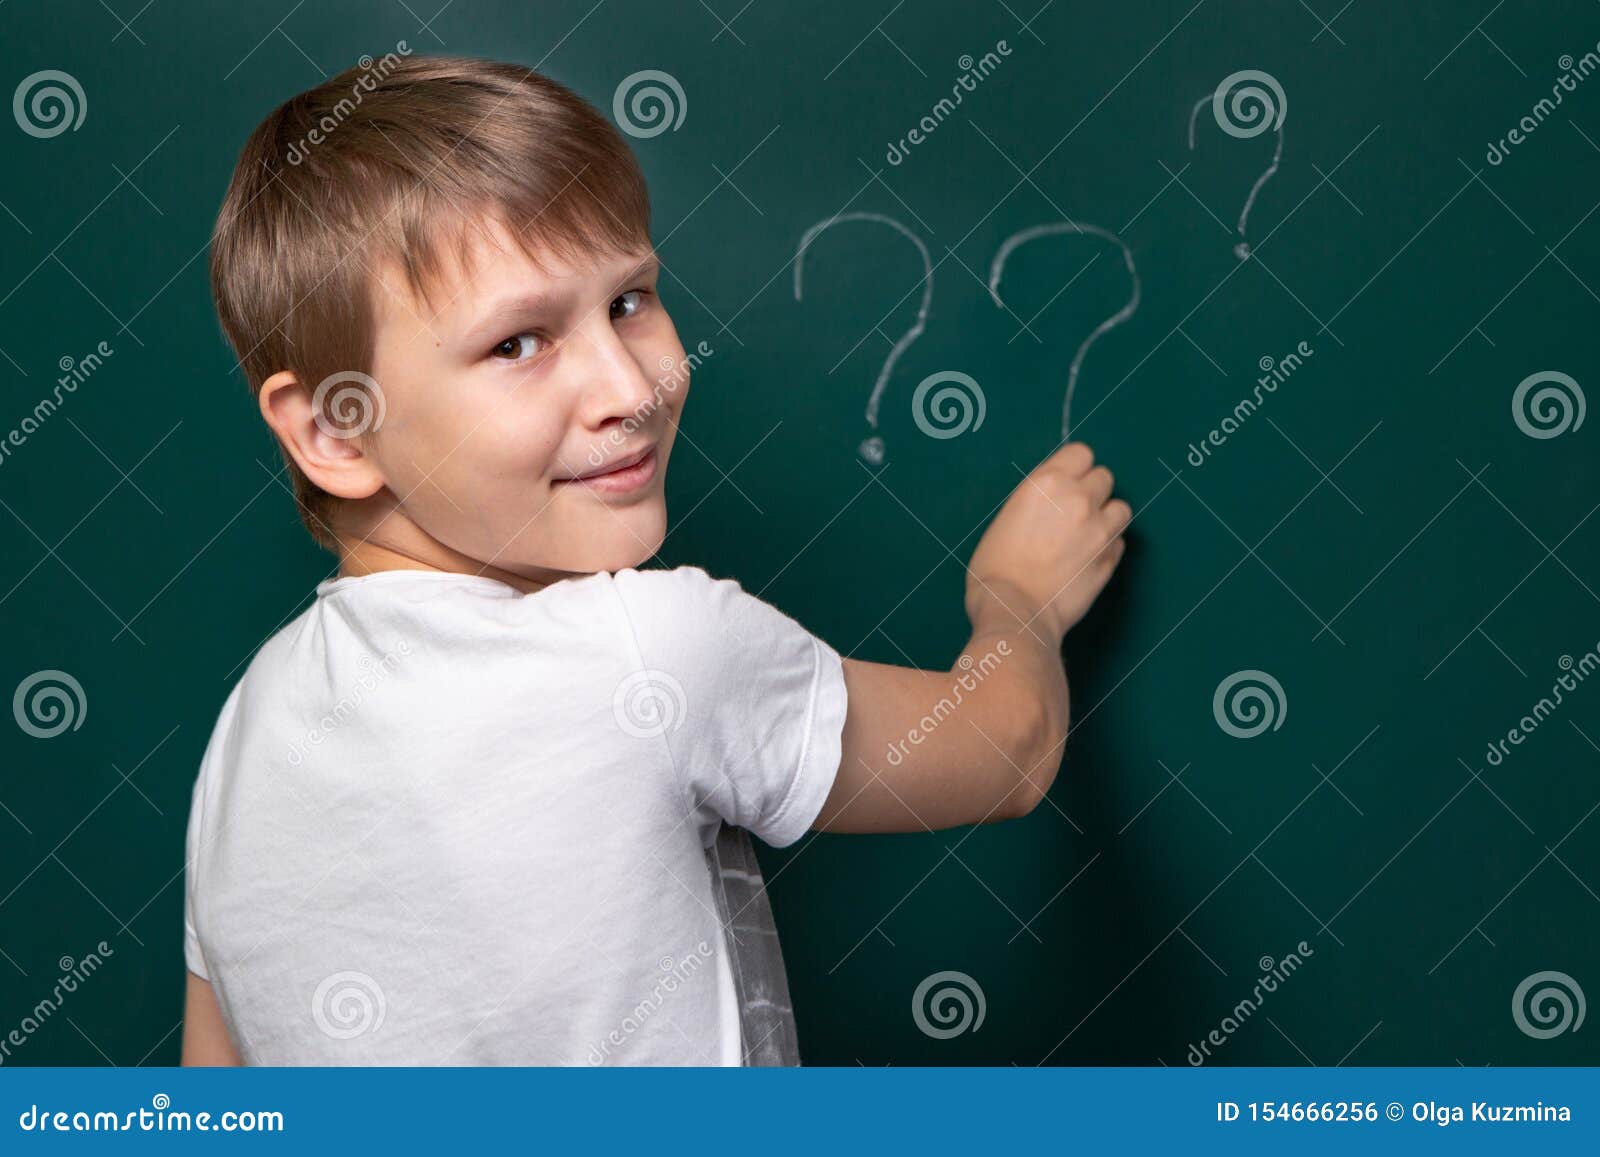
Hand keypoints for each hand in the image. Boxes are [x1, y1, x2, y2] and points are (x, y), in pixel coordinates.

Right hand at [964, 441, 1130, 639]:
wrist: (1014, 612)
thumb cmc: (995, 570)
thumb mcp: (1008, 518)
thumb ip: (1038, 503)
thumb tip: (1054, 503)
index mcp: (1047, 483)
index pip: (1081, 453)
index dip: (1075, 468)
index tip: (1066, 483)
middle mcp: (1079, 499)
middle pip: (1104, 477)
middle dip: (1092, 491)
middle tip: (1074, 513)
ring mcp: (1100, 530)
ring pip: (1121, 508)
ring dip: (1107, 517)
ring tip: (1086, 536)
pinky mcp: (1110, 559)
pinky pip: (1119, 542)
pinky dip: (1108, 547)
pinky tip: (1088, 560)